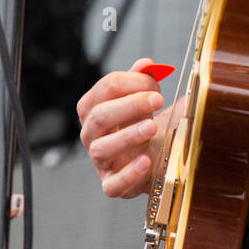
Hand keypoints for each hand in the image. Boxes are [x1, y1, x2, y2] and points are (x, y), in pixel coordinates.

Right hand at [77, 58, 164, 198]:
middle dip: (129, 104)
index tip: (155, 83)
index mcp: (94, 108)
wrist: (156, 157)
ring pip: (101, 148)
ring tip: (152, 127)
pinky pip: (113, 184)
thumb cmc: (144, 125)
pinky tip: (147, 161)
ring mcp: (99, 161)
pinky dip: (129, 173)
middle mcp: (91, 134)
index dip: (131, 82)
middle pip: (99, 116)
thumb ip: (143, 81)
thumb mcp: (144, 100)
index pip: (104, 88)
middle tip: (157, 99)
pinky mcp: (112, 184)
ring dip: (128, 135)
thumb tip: (147, 64)